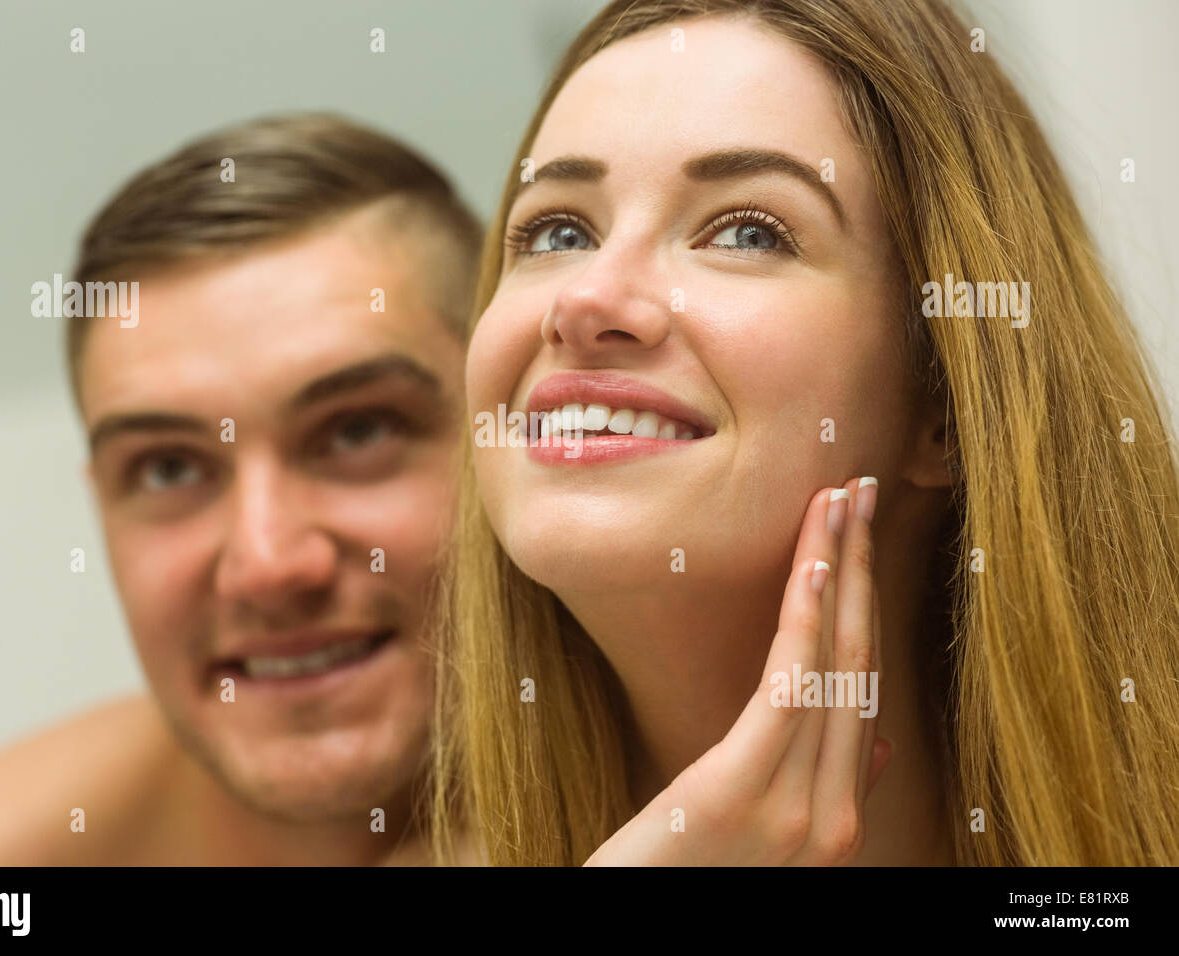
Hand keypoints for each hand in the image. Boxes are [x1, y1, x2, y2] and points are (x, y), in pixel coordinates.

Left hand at [585, 476, 890, 864]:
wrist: (635, 927)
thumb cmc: (688, 874)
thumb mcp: (765, 834)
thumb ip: (829, 789)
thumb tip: (882, 746)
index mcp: (842, 818)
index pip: (866, 689)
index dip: (868, 605)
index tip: (860, 536)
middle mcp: (837, 816)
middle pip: (859, 664)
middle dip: (862, 569)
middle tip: (859, 490)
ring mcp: (800, 810)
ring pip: (833, 664)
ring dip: (839, 571)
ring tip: (836, 501)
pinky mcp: (745, 790)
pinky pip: (789, 689)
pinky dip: (807, 621)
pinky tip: (814, 565)